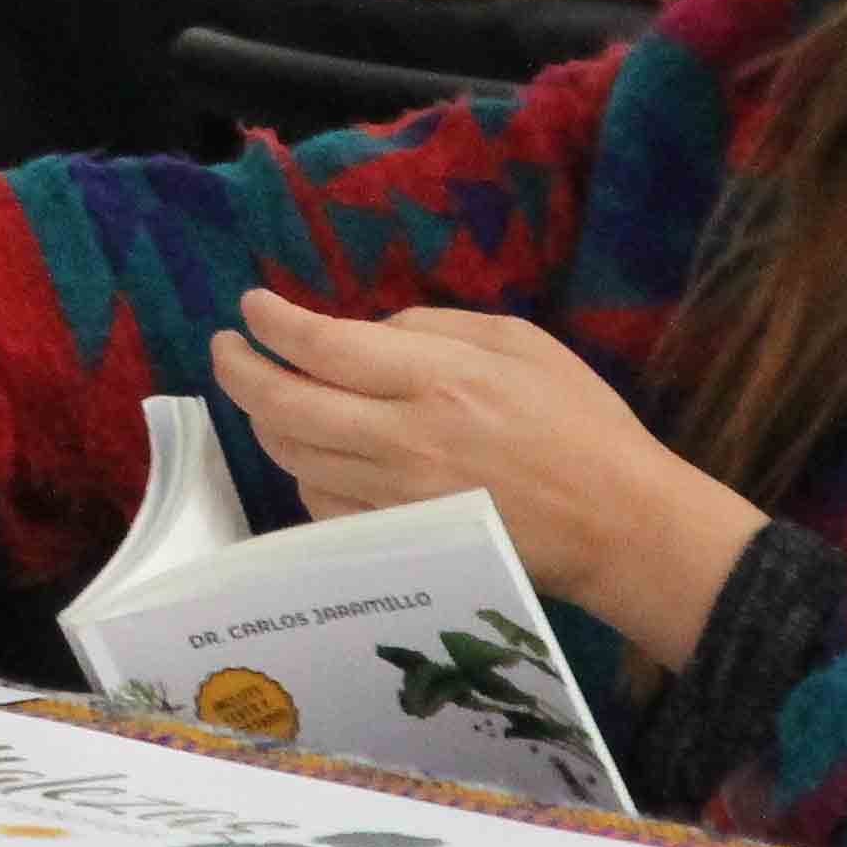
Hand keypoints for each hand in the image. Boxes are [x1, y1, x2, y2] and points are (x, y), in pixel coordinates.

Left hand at [203, 286, 765, 662]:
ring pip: (292, 456)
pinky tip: (315, 453)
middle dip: (237, 369)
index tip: (252, 306)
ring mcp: (395, 498)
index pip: (319, 345)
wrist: (619, 524)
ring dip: (268, 420)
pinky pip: (320, 506)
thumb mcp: (517, 342)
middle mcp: (403, 439)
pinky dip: (305, 473)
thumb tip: (362, 330)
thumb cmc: (579, 423)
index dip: (271, 321)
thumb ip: (431, 328)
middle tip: (227, 347)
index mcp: (435, 380)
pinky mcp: (399, 540)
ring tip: (269, 395)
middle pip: (282, 405)